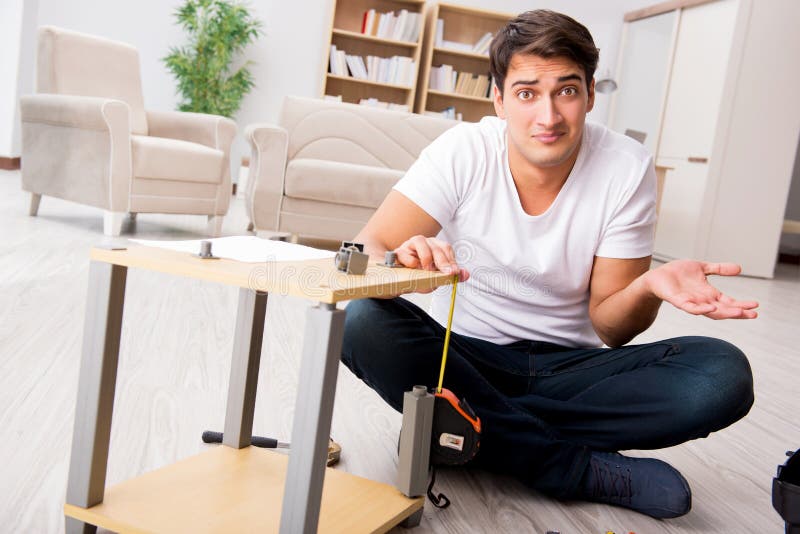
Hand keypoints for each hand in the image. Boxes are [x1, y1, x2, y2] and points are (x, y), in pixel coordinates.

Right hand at [394, 235, 469, 290]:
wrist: (399, 283)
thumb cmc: (419, 278)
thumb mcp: (436, 279)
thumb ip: (451, 276)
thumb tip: (466, 274)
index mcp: (435, 247)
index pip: (446, 248)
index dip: (451, 260)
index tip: (454, 272)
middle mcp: (424, 243)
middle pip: (435, 246)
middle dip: (443, 261)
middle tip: (447, 273)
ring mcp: (409, 245)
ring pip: (420, 241)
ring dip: (426, 257)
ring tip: (428, 270)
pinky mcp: (397, 252)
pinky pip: (404, 252)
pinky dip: (409, 261)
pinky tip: (412, 268)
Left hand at [642, 260, 757, 318]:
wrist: (656, 277)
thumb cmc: (677, 274)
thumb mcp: (702, 268)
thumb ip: (719, 269)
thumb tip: (739, 268)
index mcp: (708, 293)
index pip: (728, 302)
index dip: (741, 304)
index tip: (756, 306)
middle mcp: (702, 300)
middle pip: (723, 309)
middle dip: (738, 312)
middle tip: (753, 314)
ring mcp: (690, 302)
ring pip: (709, 311)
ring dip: (724, 312)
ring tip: (738, 312)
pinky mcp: (677, 300)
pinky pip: (689, 307)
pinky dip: (699, 309)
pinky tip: (710, 308)